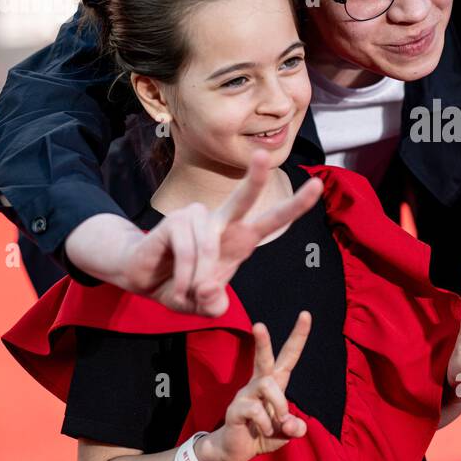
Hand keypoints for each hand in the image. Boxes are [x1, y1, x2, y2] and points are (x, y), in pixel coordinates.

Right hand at [64, 150, 323, 315]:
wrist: (142, 280)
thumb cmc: (180, 286)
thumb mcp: (203, 305)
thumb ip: (214, 304)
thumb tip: (210, 293)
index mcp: (239, 239)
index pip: (272, 220)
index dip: (295, 206)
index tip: (317, 187)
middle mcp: (221, 223)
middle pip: (243, 198)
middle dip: (255, 178)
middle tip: (264, 156)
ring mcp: (197, 218)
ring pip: (208, 247)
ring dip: (198, 279)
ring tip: (187, 292)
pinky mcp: (174, 223)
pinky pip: (188, 253)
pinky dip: (184, 276)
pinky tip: (176, 283)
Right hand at [207, 311, 311, 460]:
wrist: (235, 452)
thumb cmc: (262, 436)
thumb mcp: (286, 434)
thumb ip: (294, 428)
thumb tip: (292, 424)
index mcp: (275, 384)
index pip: (288, 356)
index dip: (298, 336)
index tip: (306, 314)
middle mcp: (258, 384)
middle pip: (264, 358)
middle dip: (262, 342)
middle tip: (259, 325)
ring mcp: (245, 396)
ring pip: (267, 385)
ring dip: (279, 404)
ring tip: (277, 424)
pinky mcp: (235, 410)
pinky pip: (255, 409)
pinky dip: (266, 424)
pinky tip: (262, 432)